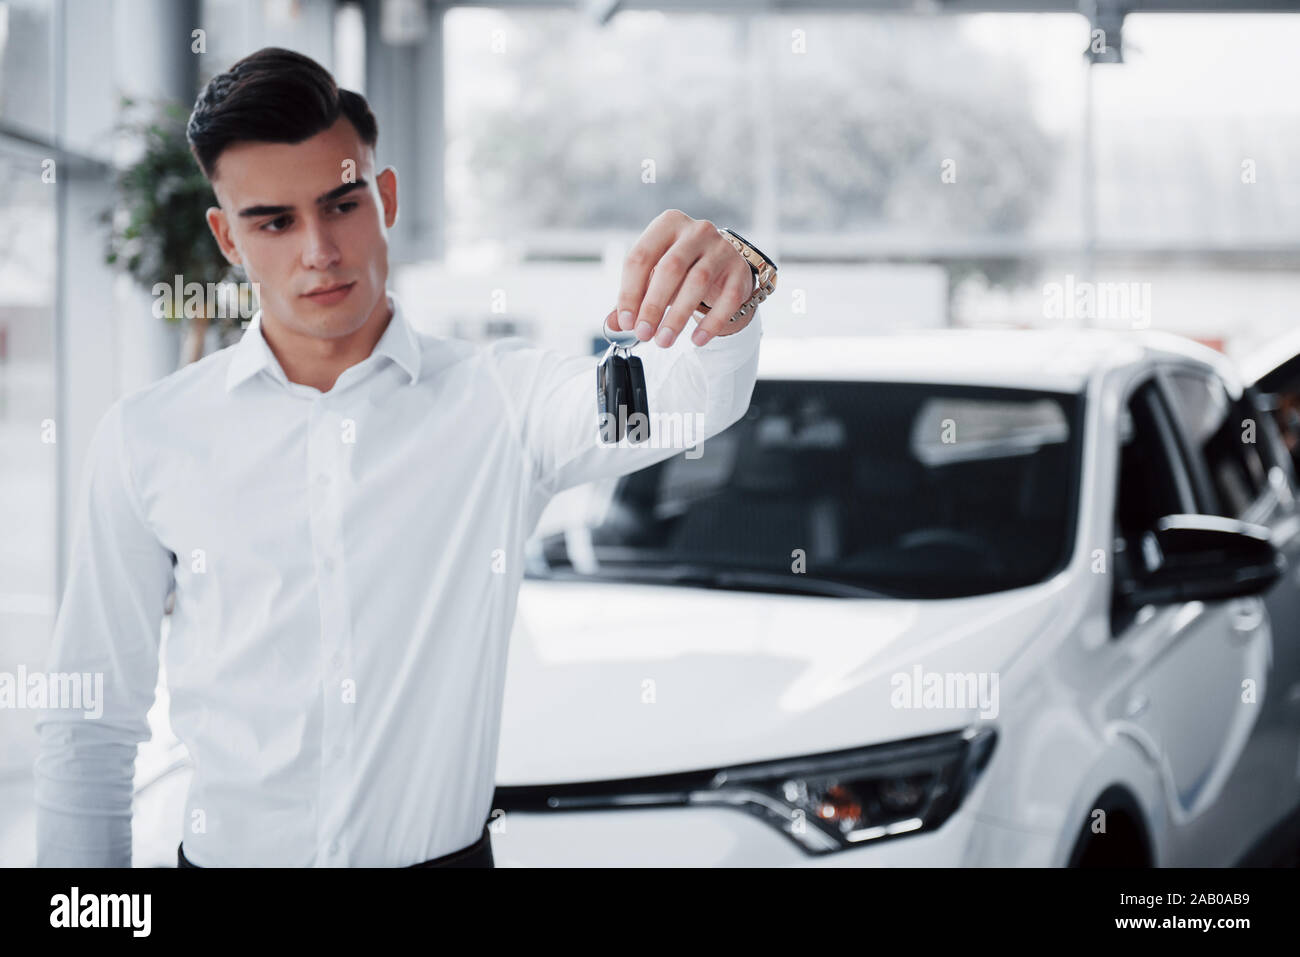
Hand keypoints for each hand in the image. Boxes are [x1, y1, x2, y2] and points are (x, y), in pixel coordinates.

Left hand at [608, 209, 755, 348]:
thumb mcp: (653, 278)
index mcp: (667, 225)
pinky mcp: (740, 270)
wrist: (722, 267)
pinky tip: (697, 340)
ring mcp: (722, 248)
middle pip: (670, 269)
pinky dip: (711, 322)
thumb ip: (633, 299)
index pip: (640, 257)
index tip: (625, 322)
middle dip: (653, 306)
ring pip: (698, 282)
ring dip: (678, 316)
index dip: (630, 292)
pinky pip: (727, 299)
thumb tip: (612, 325)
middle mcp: (696, 230)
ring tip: (664, 341)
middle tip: (643, 334)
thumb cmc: (681, 271)